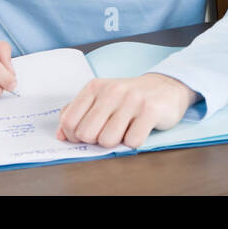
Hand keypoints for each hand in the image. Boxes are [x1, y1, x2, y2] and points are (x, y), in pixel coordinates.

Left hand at [57, 73, 197, 149]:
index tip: (88, 133)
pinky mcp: (151, 110)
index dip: (74, 136)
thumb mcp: (100, 98)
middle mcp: (112, 90)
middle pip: (86, 134)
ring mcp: (132, 99)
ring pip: (108, 140)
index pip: (69, 122)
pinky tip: (139, 128)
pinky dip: (134, 141)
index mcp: (95, 87)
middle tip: (109, 131)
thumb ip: (77, 113)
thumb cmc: (129, 97)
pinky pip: (132, 141)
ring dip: (116, 141)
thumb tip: (61, 135)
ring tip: (125, 129)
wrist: (166, 86)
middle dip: (96, 139)